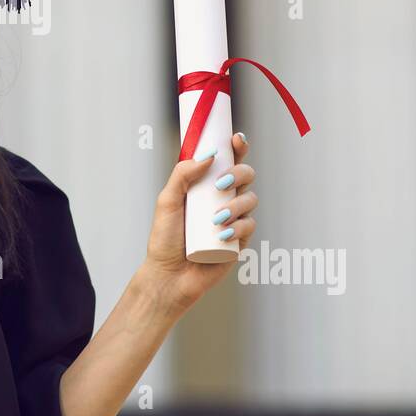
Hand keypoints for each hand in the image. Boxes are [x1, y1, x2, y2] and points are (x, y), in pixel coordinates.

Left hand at [141, 132, 256, 314]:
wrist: (168, 276)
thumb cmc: (165, 238)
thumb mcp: (167, 201)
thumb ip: (182, 174)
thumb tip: (208, 155)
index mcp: (207, 185)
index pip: (227, 160)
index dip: (237, 147)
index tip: (236, 139)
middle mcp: (223, 199)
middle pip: (245, 175)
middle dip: (239, 174)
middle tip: (221, 183)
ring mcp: (234, 219)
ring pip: (250, 200)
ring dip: (237, 204)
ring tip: (216, 218)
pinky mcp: (239, 241)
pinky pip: (250, 226)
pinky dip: (239, 227)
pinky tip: (224, 233)